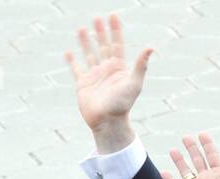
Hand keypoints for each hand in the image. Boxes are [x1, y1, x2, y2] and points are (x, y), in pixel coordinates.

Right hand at [66, 13, 152, 150]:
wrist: (108, 122)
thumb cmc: (122, 105)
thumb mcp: (134, 83)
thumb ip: (140, 65)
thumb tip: (151, 47)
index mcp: (118, 68)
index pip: (117, 44)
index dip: (115, 30)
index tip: (113, 16)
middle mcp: (107, 70)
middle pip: (103, 47)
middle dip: (101, 32)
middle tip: (97, 17)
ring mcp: (94, 77)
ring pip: (90, 54)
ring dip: (86, 42)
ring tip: (82, 28)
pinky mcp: (83, 85)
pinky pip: (76, 70)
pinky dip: (72, 61)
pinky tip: (68, 53)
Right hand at [162, 132, 219, 178]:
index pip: (212, 156)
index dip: (208, 145)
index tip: (202, 134)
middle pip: (198, 160)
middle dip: (192, 148)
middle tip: (185, 137)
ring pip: (186, 170)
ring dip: (180, 160)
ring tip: (172, 150)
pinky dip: (170, 178)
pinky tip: (163, 171)